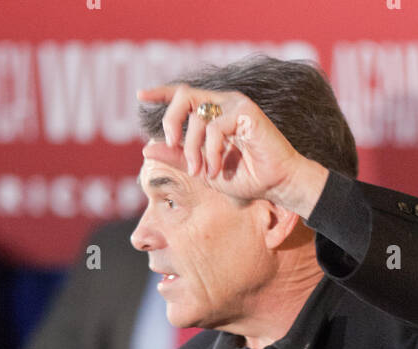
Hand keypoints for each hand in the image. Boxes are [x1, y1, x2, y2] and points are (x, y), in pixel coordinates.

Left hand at [136, 83, 327, 214]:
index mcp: (212, 114)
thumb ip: (178, 158)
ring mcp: (235, 105)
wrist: (276, 186)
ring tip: (203, 172)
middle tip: (172, 145)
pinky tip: (217, 169)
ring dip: (193, 148)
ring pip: (198, 116)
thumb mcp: (203, 171)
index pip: (183, 96)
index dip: (161, 93)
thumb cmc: (246, 178)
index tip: (140, 96)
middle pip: (183, 96)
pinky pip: (215, 127)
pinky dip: (211, 151)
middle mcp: (222, 104)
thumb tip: (146, 149)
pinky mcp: (246, 111)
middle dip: (171, 121)